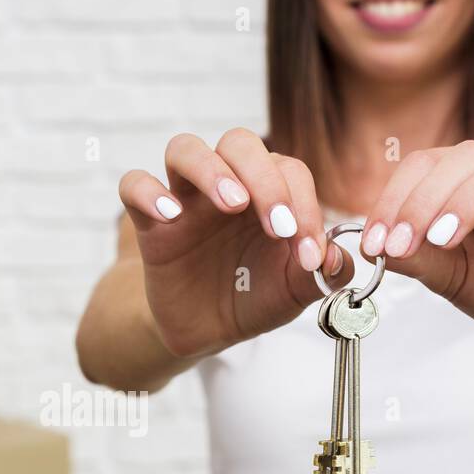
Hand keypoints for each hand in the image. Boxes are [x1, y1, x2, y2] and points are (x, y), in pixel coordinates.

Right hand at [118, 128, 351, 357]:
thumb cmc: (253, 297)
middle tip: (276, 225)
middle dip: (263, 178)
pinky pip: (134, 186)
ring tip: (231, 204)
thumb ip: (322, 272)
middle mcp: (226, 184)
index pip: (288, 171)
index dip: (305, 205)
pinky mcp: (149, 223)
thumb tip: (340, 256)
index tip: (307, 253)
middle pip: (238, 142)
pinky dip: (148, 193)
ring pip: (185, 148)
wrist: (206, 330)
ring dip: (210, 169)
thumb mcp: (294, 290)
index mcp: (267, 191)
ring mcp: (185, 199)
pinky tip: (170, 217)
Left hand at [360, 141, 473, 350]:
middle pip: (463, 158)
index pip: (424, 167)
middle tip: (404, 244)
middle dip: (424, 201)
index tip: (374, 245)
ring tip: (446, 236)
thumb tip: (372, 248)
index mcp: (465, 183)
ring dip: (473, 195)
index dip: (394, 200)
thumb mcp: (451, 279)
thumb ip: (418, 261)